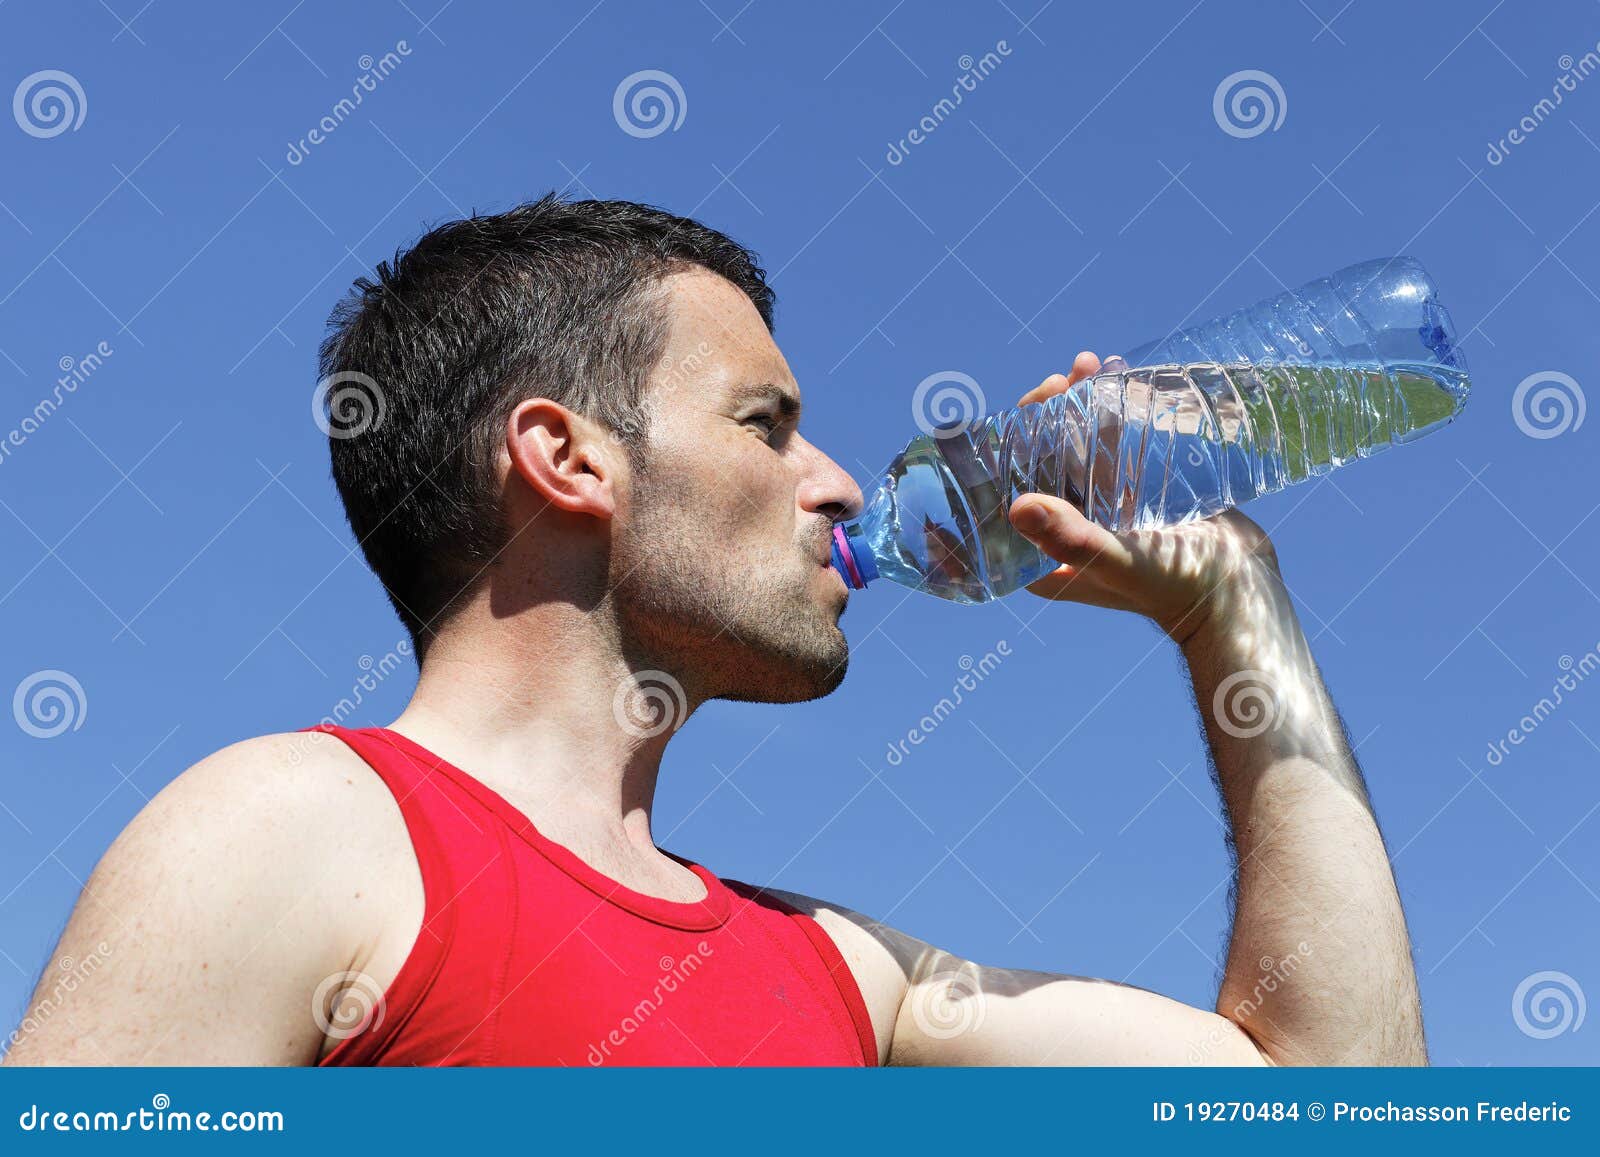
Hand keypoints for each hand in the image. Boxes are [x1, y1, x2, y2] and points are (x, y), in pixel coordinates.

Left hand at [1007, 353, 1283, 646]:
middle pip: (1035, 463)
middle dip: (1042, 416)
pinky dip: (1107, 414)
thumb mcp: (1119, 561)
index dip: (1004, 449)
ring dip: (1074, 406)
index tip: (1022, 410)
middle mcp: (1061, 533)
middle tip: (1061, 380)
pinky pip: (1107, 448)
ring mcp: (1096, 512)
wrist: (1238, 587)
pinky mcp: (1129, 495)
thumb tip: (1017, 507)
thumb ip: (1071, 538)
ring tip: (1088, 365)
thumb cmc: (1176, 587)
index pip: (1004, 495)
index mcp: (1042, 557)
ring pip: (1071, 449)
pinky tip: (1113, 377)